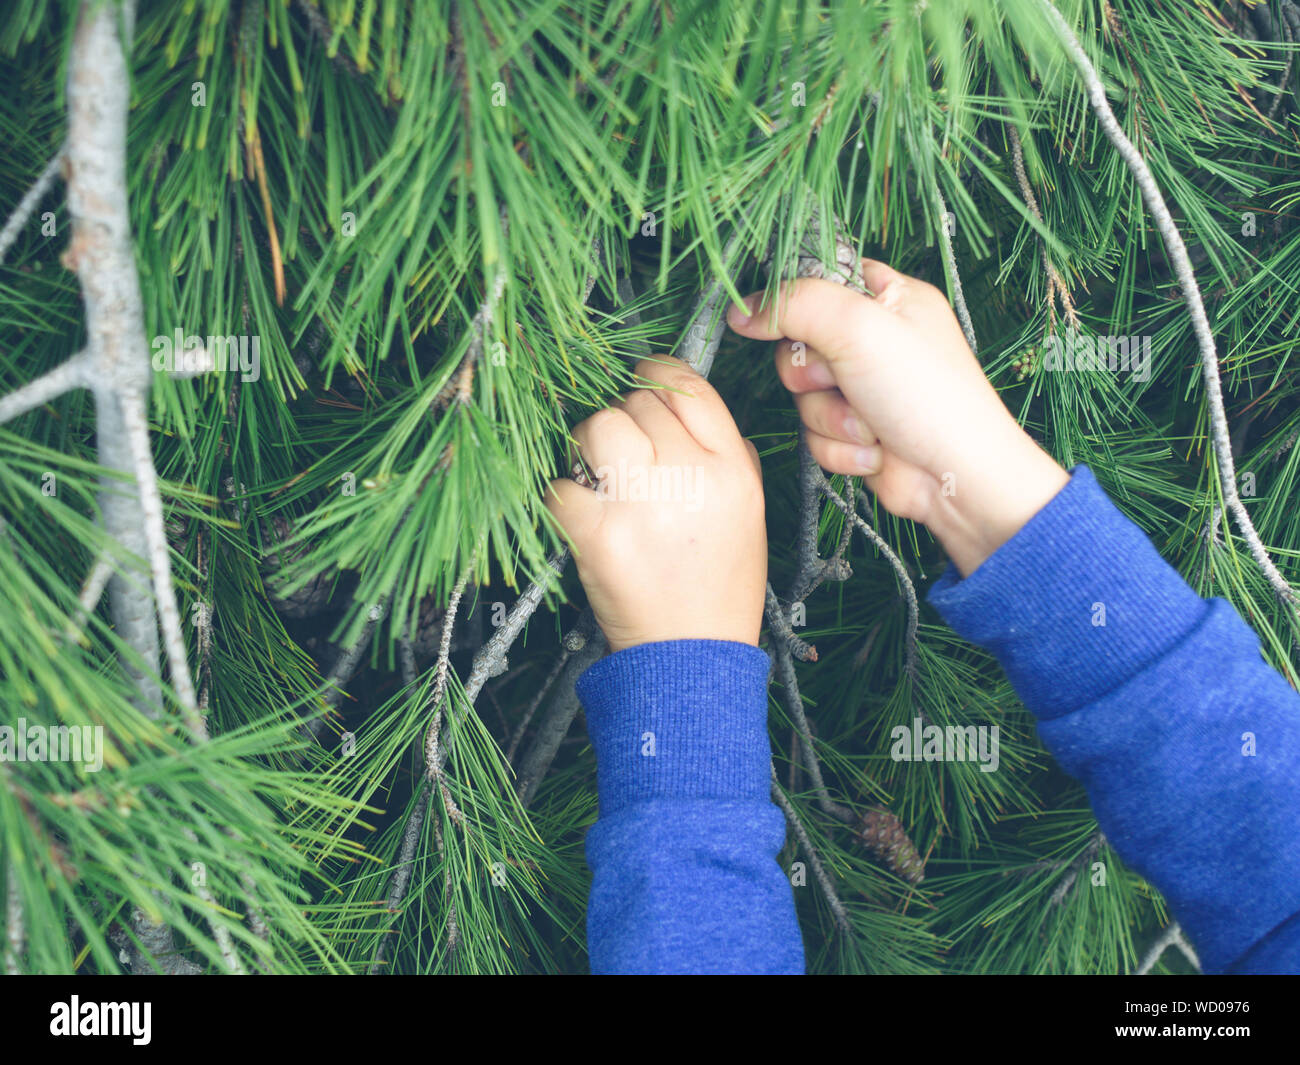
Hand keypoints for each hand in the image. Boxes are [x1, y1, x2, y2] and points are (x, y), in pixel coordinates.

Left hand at [545, 356, 766, 651]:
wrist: (693, 655)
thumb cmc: (717, 587)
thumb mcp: (747, 512)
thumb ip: (723, 454)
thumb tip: (677, 405)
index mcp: (731, 470)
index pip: (689, 388)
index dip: (657, 374)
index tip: (642, 380)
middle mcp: (690, 478)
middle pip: (637, 403)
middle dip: (623, 422)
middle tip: (622, 457)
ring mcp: (642, 504)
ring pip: (598, 426)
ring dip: (589, 446)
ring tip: (600, 477)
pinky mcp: (598, 534)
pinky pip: (562, 484)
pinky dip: (564, 498)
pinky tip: (584, 518)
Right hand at [727, 259, 1069, 576]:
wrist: (955, 477)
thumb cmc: (928, 395)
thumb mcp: (859, 327)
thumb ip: (794, 305)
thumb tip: (741, 310)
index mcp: (888, 297)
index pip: (820, 279)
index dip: (796, 302)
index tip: (788, 322)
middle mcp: (874, 340)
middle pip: (796, 344)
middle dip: (813, 374)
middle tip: (841, 379)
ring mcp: (863, 388)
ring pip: (802, 396)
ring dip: (829, 417)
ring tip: (870, 425)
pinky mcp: (854, 431)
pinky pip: (813, 434)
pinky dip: (839, 447)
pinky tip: (874, 450)